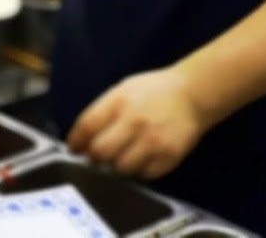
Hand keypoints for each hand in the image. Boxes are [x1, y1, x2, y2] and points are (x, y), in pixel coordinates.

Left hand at [67, 68, 206, 180]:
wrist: (192, 94)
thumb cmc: (152, 91)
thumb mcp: (122, 90)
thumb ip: (103, 111)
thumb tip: (82, 136)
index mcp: (118, 102)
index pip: (87, 126)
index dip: (75, 141)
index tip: (73, 149)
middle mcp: (134, 122)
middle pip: (101, 151)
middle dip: (93, 157)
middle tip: (95, 158)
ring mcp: (153, 141)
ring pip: (121, 167)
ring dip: (116, 166)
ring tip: (119, 158)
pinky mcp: (170, 156)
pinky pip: (145, 175)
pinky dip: (138, 171)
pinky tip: (139, 161)